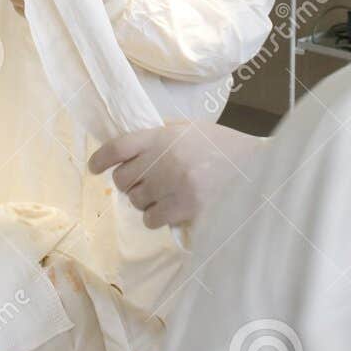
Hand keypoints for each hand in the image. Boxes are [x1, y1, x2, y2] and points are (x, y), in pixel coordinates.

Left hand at [90, 120, 262, 227]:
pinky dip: (156, 218)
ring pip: (136, 202)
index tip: (94, 168)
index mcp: (162, 136)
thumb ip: (159, 139)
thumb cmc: (221, 147)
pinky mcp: (186, 206)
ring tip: (165, 195)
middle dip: (130, 184)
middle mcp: (164, 159)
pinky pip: (152, 219)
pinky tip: (171, 210)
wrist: (256, 166)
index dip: (100, 159)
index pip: (118, 147)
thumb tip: (127, 155)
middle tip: (145, 184)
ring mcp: (174, 184)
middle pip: (123, 180)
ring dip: (145, 202)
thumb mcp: (188, 130)